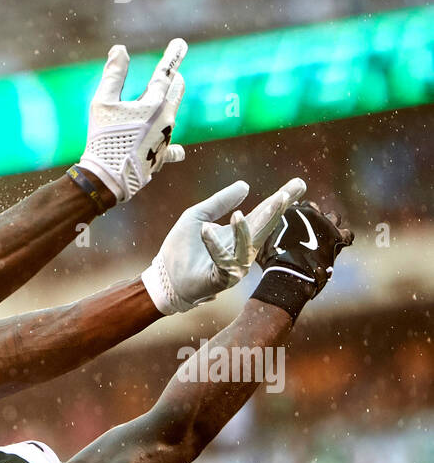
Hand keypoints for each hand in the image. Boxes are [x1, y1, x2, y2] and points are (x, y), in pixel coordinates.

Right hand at [78, 39, 187, 204]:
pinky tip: (178, 150)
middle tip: (171, 75)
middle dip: (174, 80)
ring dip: (166, 107)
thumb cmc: (104, 138)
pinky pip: (171, 149)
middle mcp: (166, 119)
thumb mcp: (103, 103)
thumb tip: (120, 50)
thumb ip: (113, 75)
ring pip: (172, 115)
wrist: (108, 178)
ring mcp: (166, 139)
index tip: (180, 44)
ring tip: (159, 105)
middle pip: (176, 91)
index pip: (167, 72)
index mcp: (154, 102)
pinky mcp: (161, 157)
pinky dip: (171, 146)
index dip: (173, 55)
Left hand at [141, 176, 307, 314]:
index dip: (280, 199)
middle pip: (263, 228)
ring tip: (238, 214)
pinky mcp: (222, 279)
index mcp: (237, 233)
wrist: (163, 277)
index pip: (262, 214)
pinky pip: (223, 261)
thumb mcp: (198, 216)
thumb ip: (220, 201)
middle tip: (287, 193)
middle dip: (276, 211)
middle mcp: (241, 249)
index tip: (299, 184)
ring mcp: (234, 265)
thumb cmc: (179, 249)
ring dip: (244, 230)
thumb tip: (245, 185)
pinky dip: (214, 245)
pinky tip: (206, 230)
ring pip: (247, 246)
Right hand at [251, 200, 353, 320]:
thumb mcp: (261, 244)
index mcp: (291, 210)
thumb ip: (265, 235)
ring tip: (325, 237)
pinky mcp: (336, 236)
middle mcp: (309, 211)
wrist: (290, 271)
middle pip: (313, 208)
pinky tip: (338, 245)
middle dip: (311, 218)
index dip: (295, 217)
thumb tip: (256, 237)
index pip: (296, 207)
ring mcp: (325, 222)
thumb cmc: (272, 260)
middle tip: (308, 232)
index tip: (293, 226)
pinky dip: (343, 239)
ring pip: (332, 217)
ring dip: (329, 225)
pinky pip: (347, 234)